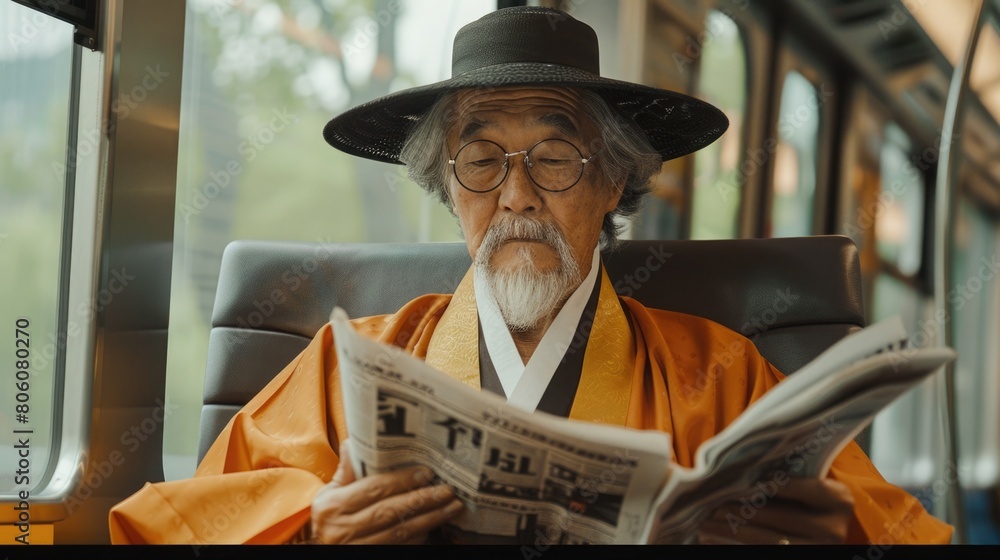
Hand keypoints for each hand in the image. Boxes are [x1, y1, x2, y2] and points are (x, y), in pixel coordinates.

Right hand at [309, 440, 464, 543]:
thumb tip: (355, 440)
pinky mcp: (370, 558)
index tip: (426, 472)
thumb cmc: (329, 519)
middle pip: (390, 511)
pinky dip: (419, 536)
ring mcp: (356, 547)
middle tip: (447, 490)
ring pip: (400, 532)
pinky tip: (434, 525)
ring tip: (451, 507)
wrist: (319, 552)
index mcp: (332, 506)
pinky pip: (400, 547)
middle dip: (423, 499)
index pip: (373, 488)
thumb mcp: (328, 495)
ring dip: (430, 519)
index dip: (401, 479)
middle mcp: (342, 529)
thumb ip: (346, 471)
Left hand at [695, 477, 853, 544]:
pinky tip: (716, 541)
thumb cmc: (806, 504)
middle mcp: (833, 528)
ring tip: (708, 525)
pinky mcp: (803, 559)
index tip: (737, 482)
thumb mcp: (808, 489)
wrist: (823, 533)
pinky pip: (764, 553)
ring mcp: (820, 549)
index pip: (796, 487)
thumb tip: (738, 473)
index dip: (766, 485)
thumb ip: (785, 480)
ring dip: (733, 532)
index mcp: (838, 500)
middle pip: (780, 517)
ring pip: (769, 541)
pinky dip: (736, 547)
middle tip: (713, 506)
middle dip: (742, 511)